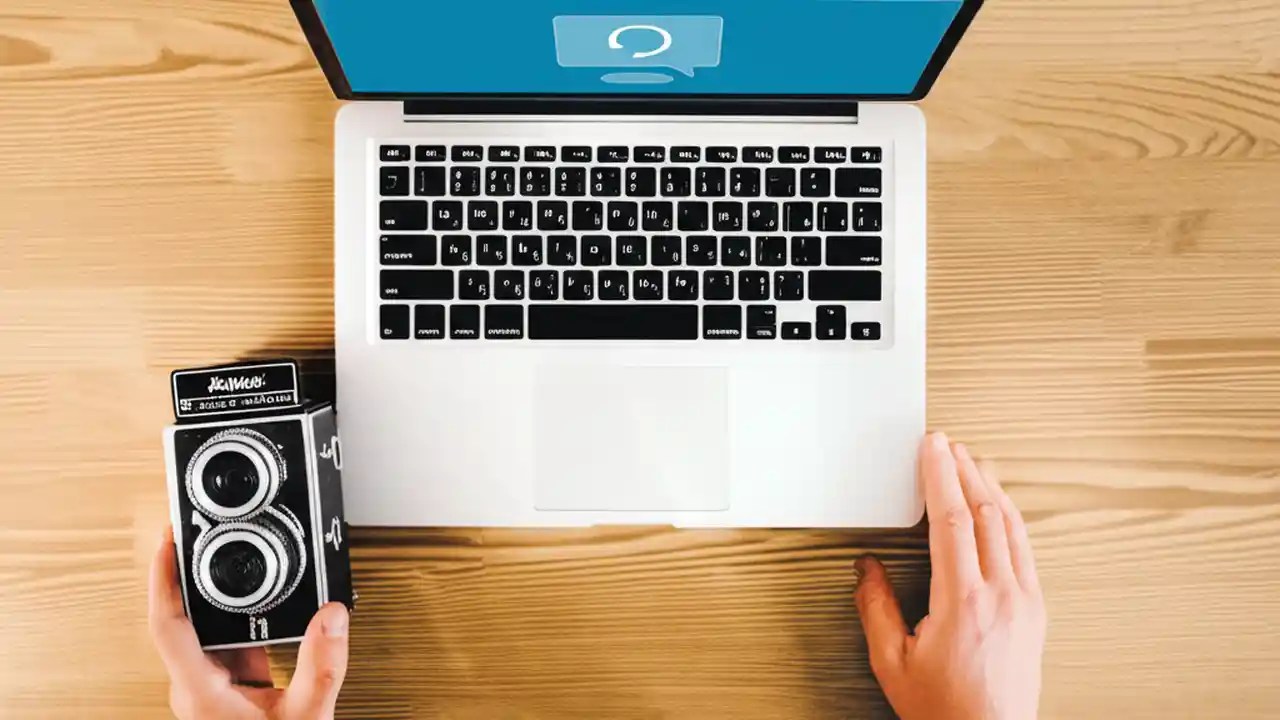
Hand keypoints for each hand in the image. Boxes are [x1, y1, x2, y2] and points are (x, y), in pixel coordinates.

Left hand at [149, 526, 349, 719]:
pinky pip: (228, 647)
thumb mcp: (308, 716)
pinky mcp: (227, 694)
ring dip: (216, 597)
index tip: (169, 541)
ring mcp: (209, 693)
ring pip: (204, 633)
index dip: (164, 579)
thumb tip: (332, 615)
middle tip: (198, 534)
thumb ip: (323, 665)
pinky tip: (262, 607)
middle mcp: (196, 690)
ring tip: (231, 558)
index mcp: (201, 693)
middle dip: (190, 574)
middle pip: (182, 619)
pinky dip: (242, 621)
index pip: (169, 624)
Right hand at [855, 433, 1045, 719]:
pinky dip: (1008, 517)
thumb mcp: (891, 661)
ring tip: (972, 462)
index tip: (932, 448)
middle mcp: (1002, 596)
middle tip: (947, 443)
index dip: (940, 477)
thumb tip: (866, 567)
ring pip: (1011, 526)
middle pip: (986, 512)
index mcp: (964, 603)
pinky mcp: (1036, 611)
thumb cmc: (944, 711)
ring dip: (990, 487)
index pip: (953, 521)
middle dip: (965, 470)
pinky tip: (998, 507)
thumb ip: (875, 607)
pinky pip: (1024, 548)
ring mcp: (1026, 602)